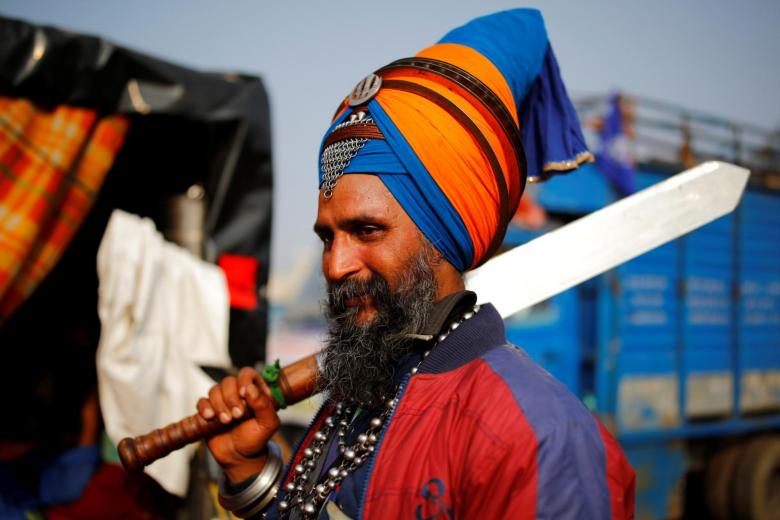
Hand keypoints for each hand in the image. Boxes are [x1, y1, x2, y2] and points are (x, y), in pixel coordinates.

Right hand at [197, 367, 280, 482]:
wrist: (239, 457)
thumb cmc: (256, 439)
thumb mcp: (267, 425)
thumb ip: (264, 405)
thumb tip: (251, 389)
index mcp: (255, 391)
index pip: (248, 374)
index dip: (244, 380)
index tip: (244, 394)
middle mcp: (238, 393)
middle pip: (229, 381)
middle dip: (231, 398)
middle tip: (237, 416)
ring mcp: (223, 401)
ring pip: (215, 390)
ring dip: (219, 405)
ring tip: (226, 421)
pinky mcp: (209, 410)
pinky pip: (202, 401)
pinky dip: (204, 408)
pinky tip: (210, 417)